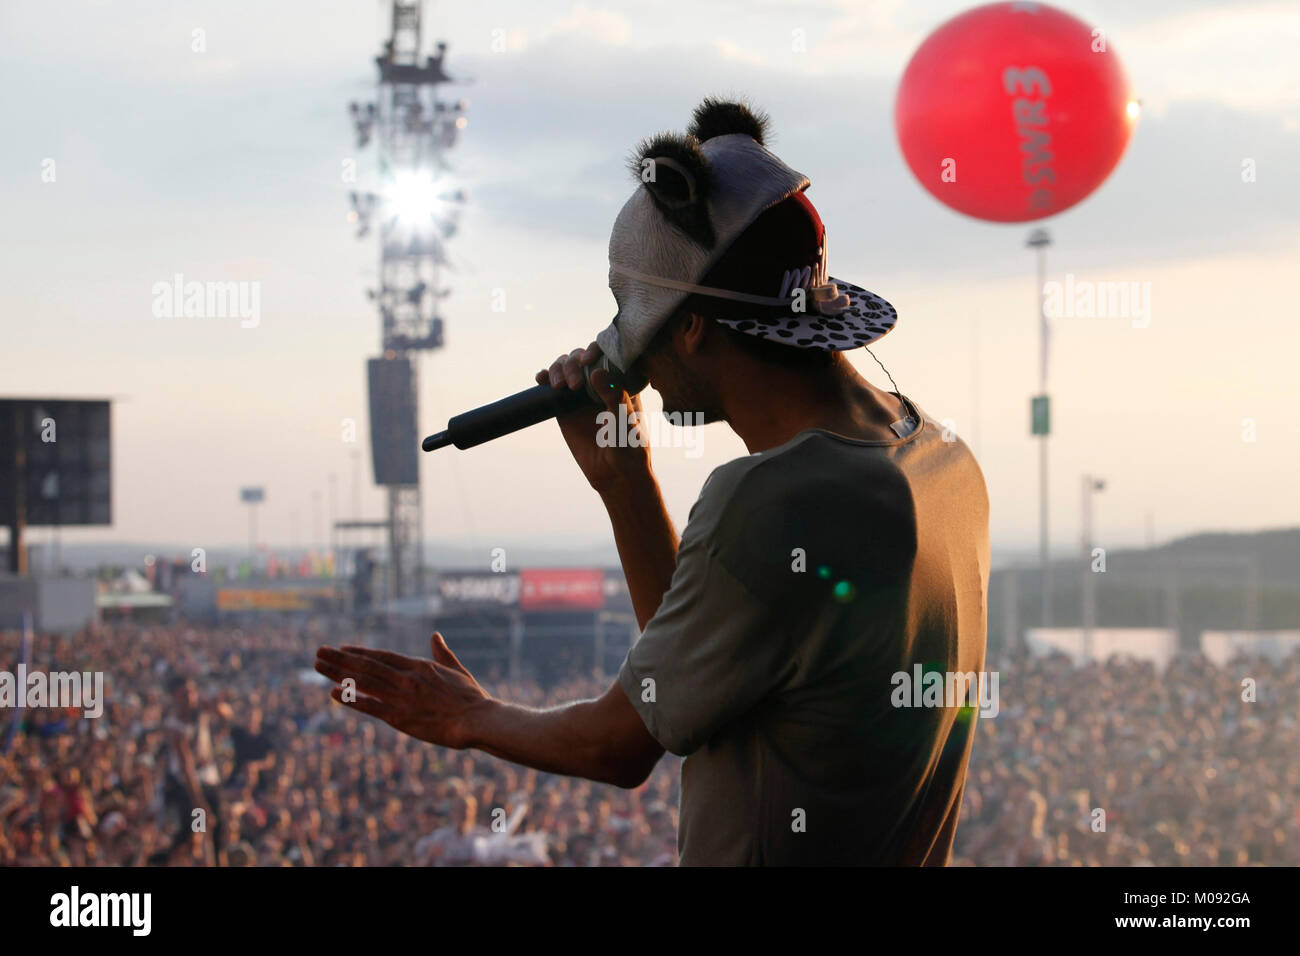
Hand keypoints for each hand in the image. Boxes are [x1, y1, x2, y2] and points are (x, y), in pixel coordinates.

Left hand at [314, 633, 490, 749]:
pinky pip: (369, 706)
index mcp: (419, 666)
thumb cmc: (471, 697)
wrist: (477, 719)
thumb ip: (442, 653)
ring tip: (317, 665)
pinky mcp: (399, 716)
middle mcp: (406, 678)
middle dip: (340, 658)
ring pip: (363, 681)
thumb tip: (435, 636)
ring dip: (337, 672)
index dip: (360, 652)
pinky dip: (349, 698)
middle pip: (366, 665)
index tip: (342, 648)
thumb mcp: (457, 670)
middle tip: (318, 651)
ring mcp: (401, 696)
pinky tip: (332, 693)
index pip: (382, 656)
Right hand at [536, 342, 651, 492]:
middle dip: (573, 363)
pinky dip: (545, 377)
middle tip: (574, 384)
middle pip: (582, 357)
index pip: (606, 353)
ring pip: (566, 367)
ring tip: (558, 385)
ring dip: (559, 368)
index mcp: (621, 381)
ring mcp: (581, 394)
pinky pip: (552, 387)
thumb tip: (596, 372)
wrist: (614, 474)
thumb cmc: (628, 447)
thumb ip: (614, 397)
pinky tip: (541, 378)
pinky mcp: (565, 407)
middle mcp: (600, 383)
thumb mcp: (625, 421)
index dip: (595, 349)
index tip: (588, 360)